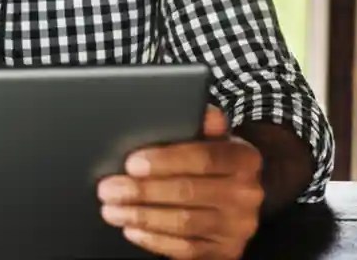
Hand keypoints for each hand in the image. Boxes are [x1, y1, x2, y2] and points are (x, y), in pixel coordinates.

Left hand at [97, 105, 263, 259]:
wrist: (237, 194)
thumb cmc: (211, 159)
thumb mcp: (210, 136)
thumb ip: (202, 122)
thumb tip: (202, 111)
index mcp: (244, 158)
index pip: (205, 158)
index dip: (166, 161)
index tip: (131, 163)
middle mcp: (248, 193)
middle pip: (188, 192)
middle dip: (142, 191)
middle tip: (108, 188)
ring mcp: (239, 226)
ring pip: (184, 223)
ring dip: (141, 216)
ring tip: (111, 209)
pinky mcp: (226, 252)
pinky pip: (187, 249)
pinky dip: (155, 240)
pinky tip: (132, 229)